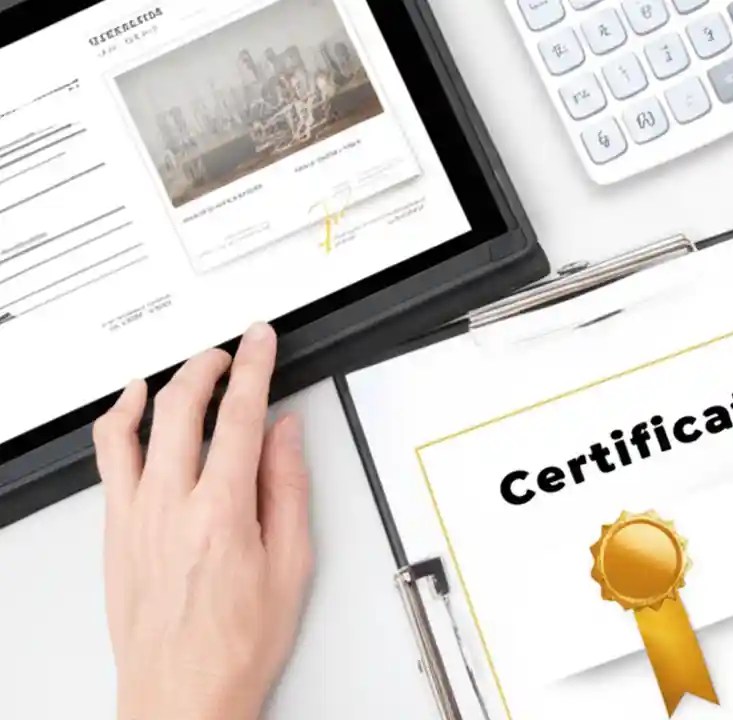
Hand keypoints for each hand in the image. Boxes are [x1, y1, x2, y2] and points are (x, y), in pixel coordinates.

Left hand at [93, 323, 312, 719]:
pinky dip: (121, 422)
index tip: (261, 341)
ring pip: (137, 426)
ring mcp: (134, 516)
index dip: (254, 367)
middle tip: (232, 351)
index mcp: (222, 513)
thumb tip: (286, 435)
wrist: (184, 694)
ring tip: (187, 370)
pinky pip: (110, 458)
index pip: (240, 416)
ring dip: (164, 386)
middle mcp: (171, 507)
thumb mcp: (291, 565)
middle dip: (211, 365)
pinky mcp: (115, 530)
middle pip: (185, 408)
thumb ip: (288, 489)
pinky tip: (133, 409)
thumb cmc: (236, 644)